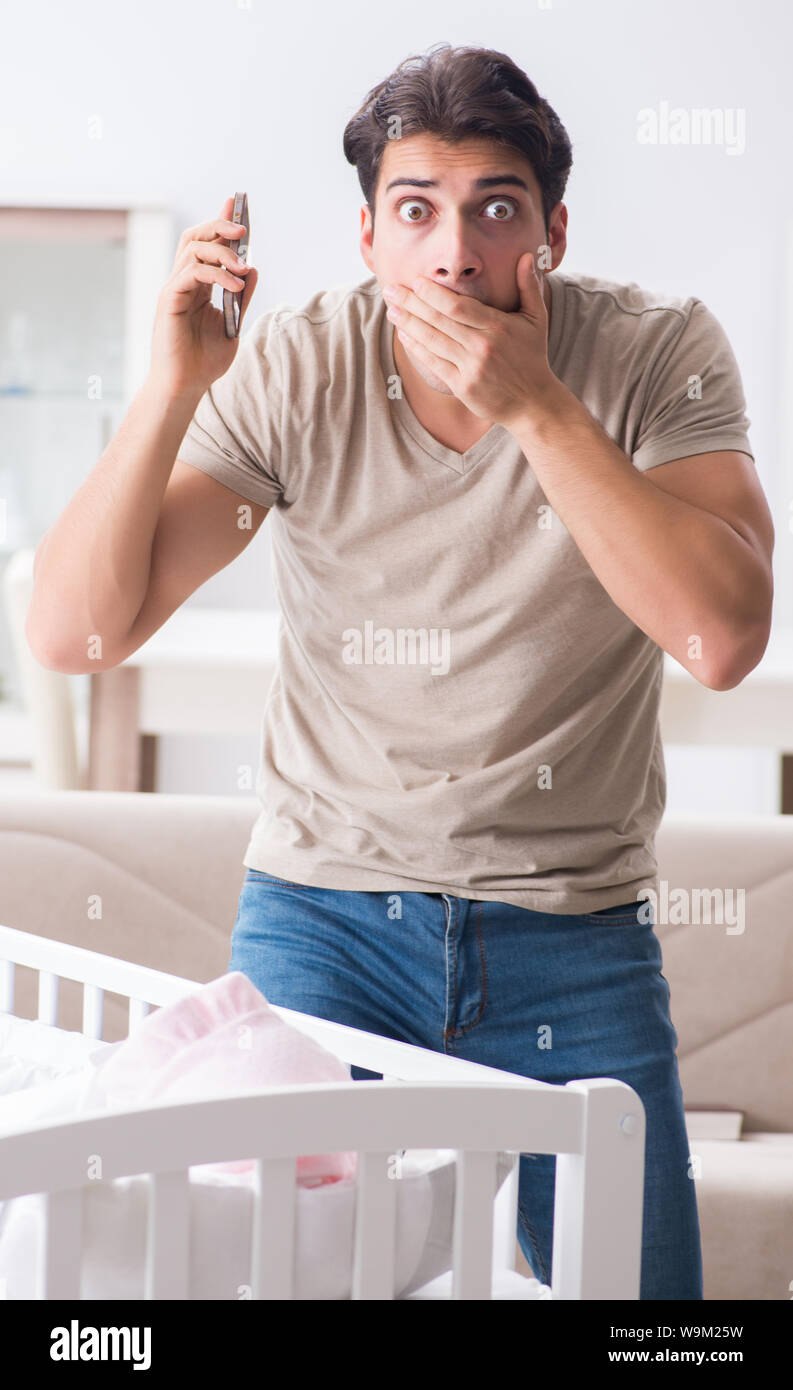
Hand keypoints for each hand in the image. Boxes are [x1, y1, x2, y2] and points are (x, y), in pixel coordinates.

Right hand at [149, 195, 257, 401]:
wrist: (185, 387)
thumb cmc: (204, 362)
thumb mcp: (233, 325)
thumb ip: (241, 297)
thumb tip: (252, 267)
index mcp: (197, 285)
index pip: (207, 244)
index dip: (221, 222)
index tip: (238, 203)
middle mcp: (183, 282)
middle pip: (196, 237)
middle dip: (219, 225)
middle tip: (244, 229)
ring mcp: (173, 289)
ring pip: (193, 249)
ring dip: (222, 252)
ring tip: (243, 268)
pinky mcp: (169, 299)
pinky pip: (191, 273)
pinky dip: (215, 274)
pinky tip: (235, 287)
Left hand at [382, 252, 556, 428]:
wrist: (532, 402)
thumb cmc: (532, 357)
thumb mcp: (537, 319)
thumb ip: (529, 287)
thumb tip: (525, 256)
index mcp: (498, 326)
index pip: (458, 306)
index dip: (433, 293)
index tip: (415, 281)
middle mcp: (482, 346)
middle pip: (439, 320)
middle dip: (411, 303)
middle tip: (390, 290)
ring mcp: (471, 367)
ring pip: (432, 340)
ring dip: (408, 323)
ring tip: (391, 310)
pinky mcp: (462, 386)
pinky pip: (433, 363)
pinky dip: (416, 348)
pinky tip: (403, 335)